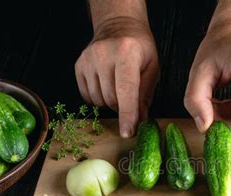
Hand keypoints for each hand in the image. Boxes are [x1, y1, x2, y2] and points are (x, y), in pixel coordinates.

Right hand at [75, 17, 158, 137]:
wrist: (119, 26)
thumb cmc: (139, 48)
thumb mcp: (152, 67)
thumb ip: (146, 94)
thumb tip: (140, 120)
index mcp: (127, 53)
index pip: (126, 90)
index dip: (127, 114)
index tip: (128, 133)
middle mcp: (103, 55)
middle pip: (112, 99)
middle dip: (123, 107)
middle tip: (131, 97)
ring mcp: (88, 60)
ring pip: (99, 101)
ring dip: (111, 102)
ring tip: (118, 85)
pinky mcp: (78, 66)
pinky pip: (88, 96)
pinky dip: (99, 98)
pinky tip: (106, 84)